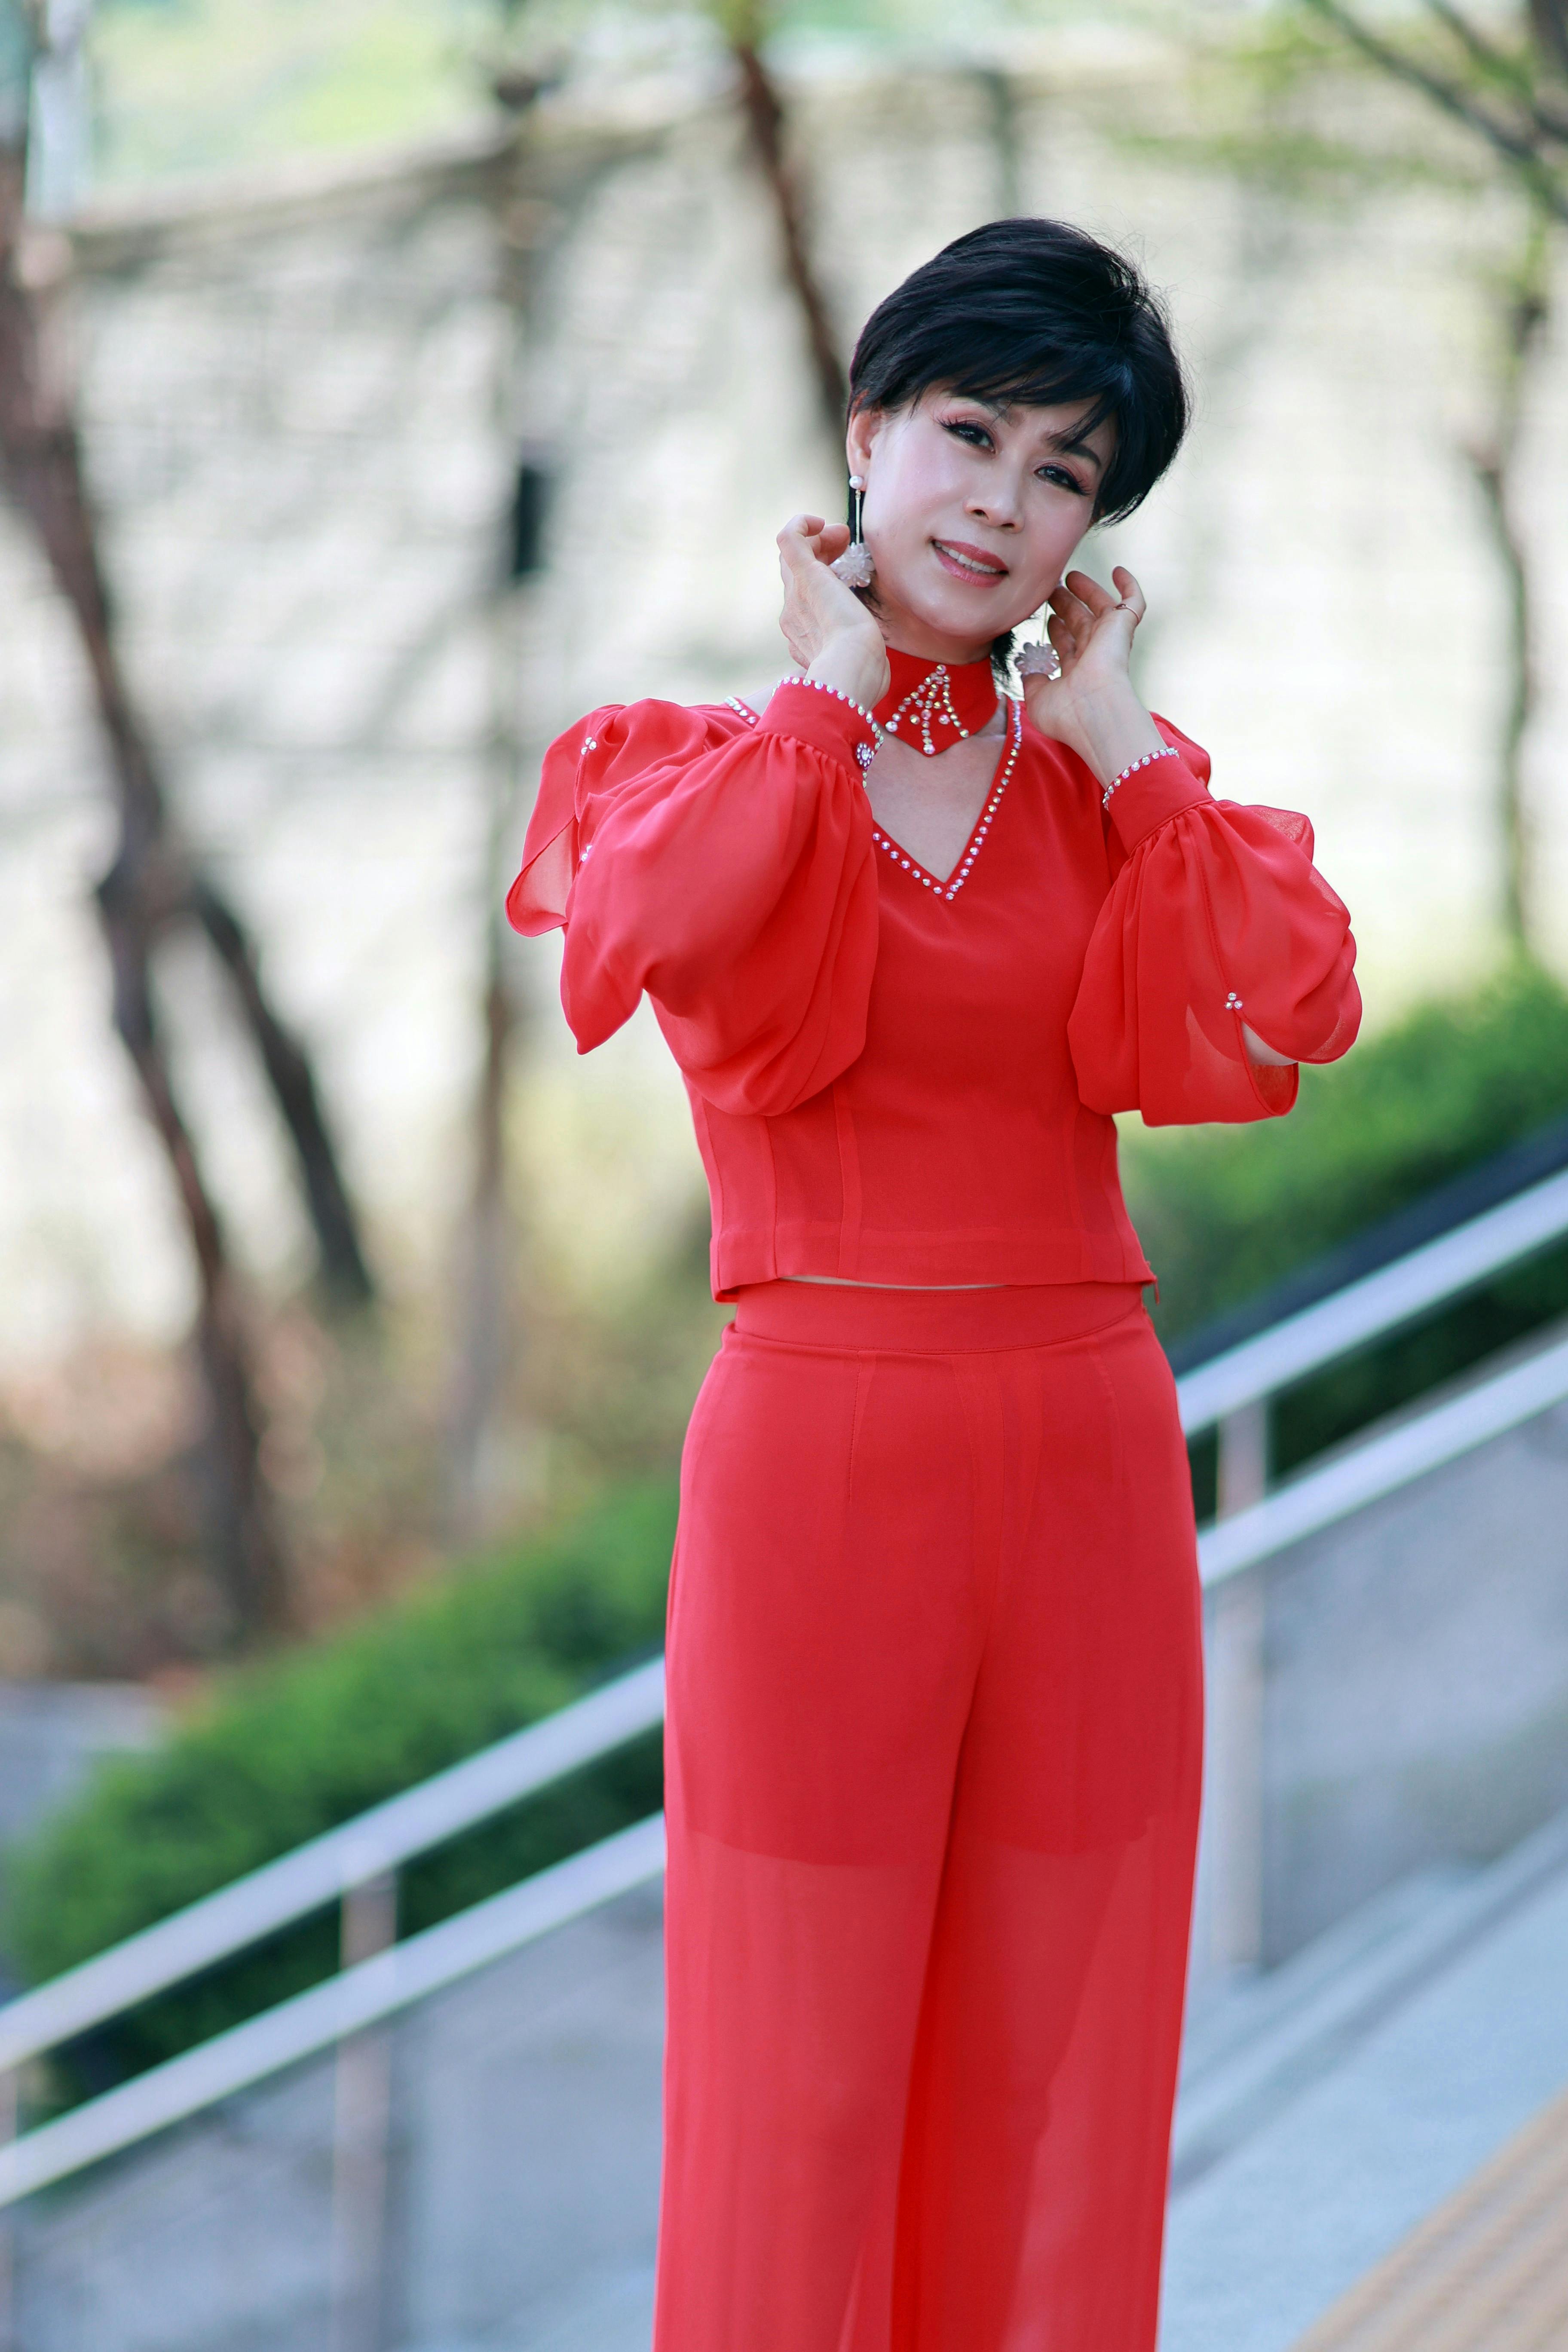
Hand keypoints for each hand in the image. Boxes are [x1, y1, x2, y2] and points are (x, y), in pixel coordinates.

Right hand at [777, 513, 888, 712]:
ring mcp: (795, 595)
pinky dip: (801, 523)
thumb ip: (861, 656)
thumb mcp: (860, 662)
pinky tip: (820, 521)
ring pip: (791, 556)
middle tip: (844, 545)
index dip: (823, 578)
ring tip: (841, 534)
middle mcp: (793, 615)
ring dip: (816, 538)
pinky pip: (788, 538)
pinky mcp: (805, 576)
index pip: (803, 597)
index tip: (848, 576)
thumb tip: (875, 660)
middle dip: (819, 553)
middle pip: (794, 573)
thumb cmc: (863, 672)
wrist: (853, 668)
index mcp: (804, 635)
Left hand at [1021, 564, 1163, 786]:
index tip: (1048, 618)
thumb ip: (1032, 682)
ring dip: (1086, 591)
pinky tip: (1118, 570)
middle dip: (1066, 606)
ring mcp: (1110, 639)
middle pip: (1080, 622)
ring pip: (1100, 607)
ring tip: (1070, 576)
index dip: (1058, 630)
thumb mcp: (1038, 700)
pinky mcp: (1123, 627)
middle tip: (1051, 591)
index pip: (1068, 645)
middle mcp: (1095, 654)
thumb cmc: (1067, 713)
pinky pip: (1133, 601)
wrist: (1094, 711)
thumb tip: (1030, 671)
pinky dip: (1128, 585)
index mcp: (1077, 672)